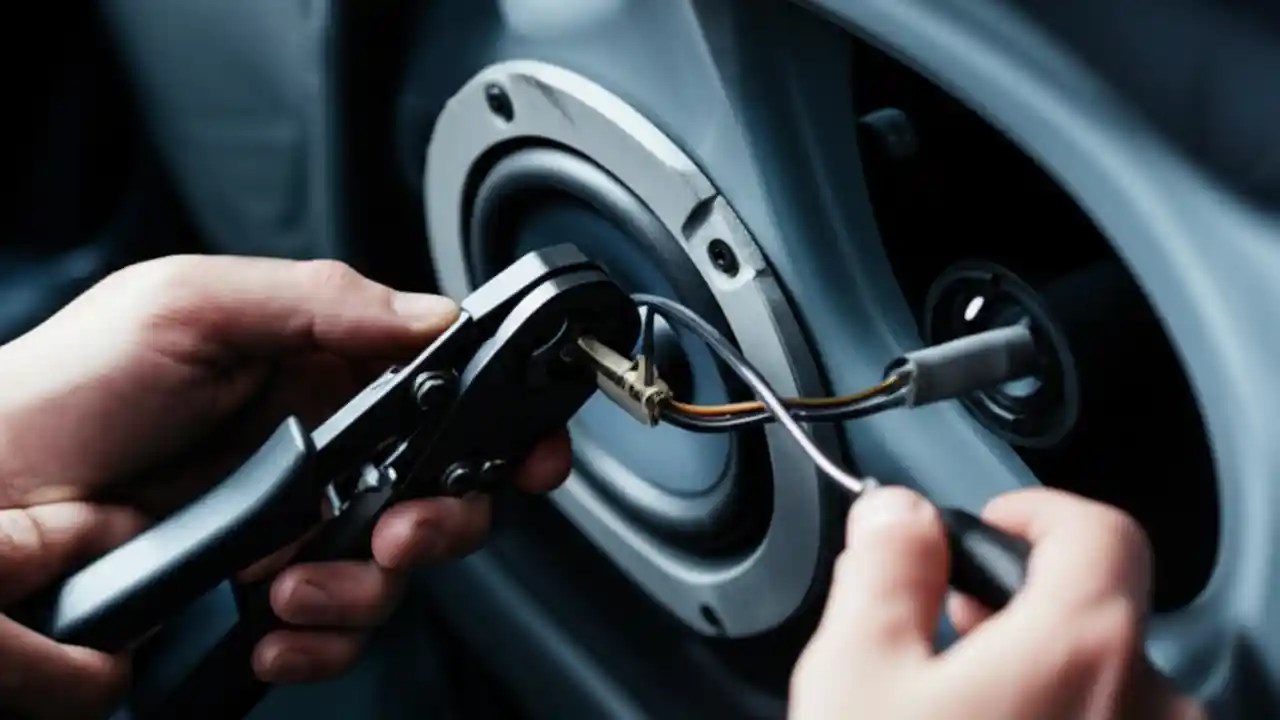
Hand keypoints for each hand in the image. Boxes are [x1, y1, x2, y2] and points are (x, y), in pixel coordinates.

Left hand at [0, 256, 570, 717]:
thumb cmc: (65, 392)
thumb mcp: (192, 307)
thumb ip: (322, 301)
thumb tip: (432, 317)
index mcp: (321, 368)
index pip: (445, 392)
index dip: (500, 423)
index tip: (528, 452)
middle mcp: (323, 450)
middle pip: (444, 494)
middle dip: (442, 521)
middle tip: (400, 528)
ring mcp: (297, 529)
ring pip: (395, 573)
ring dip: (360, 588)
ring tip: (288, 579)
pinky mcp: (264, 598)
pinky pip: (335, 631)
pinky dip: (318, 639)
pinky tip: (270, 624)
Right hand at [790, 487, 1205, 719]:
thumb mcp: (857, 672)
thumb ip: (883, 568)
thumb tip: (897, 512)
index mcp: (1084, 647)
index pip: (1098, 527)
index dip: (1030, 511)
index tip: (985, 526)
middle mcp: (1150, 706)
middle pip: (1097, 605)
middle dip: (1018, 603)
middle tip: (947, 628)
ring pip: (1107, 679)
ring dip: (1040, 668)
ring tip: (958, 698)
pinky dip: (1059, 714)